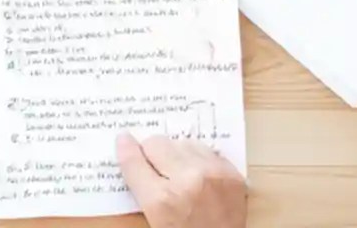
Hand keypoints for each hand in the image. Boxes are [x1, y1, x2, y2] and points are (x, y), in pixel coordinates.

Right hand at [117, 132, 246, 227]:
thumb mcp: (154, 217)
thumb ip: (140, 184)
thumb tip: (126, 145)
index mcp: (161, 200)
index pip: (134, 161)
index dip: (126, 149)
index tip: (124, 140)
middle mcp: (187, 181)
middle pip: (157, 143)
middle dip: (152, 154)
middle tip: (156, 168)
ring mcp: (213, 175)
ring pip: (182, 142)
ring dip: (177, 154)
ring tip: (180, 174)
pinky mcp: (233, 174)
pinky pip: (207, 150)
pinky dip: (200, 159)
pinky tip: (199, 176)